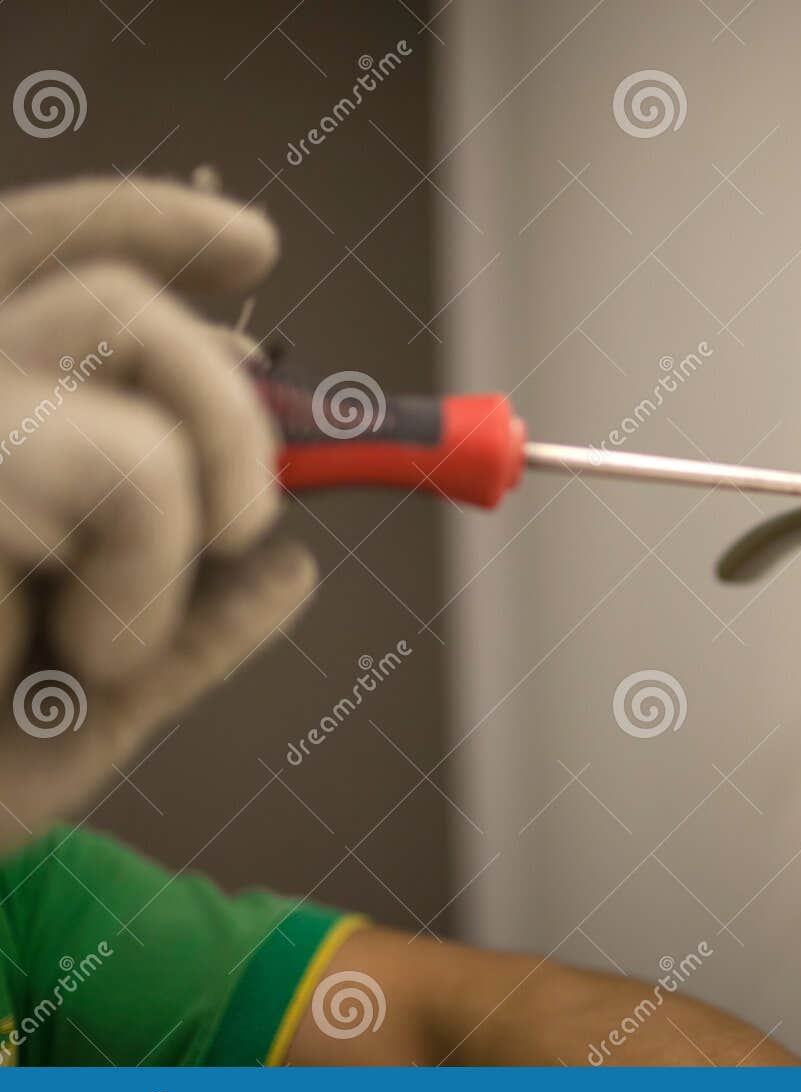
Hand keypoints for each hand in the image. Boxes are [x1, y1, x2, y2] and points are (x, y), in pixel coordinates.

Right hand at [0, 175, 315, 852]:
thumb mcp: (98, 689)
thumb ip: (191, 620)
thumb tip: (291, 567)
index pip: (41, 258)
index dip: (147, 226)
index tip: (251, 244)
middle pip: (116, 301)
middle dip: (230, 411)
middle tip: (249, 519)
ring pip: (140, 406)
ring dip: (175, 546)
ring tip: (107, 644)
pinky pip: (132, 472)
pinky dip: (145, 588)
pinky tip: (51, 661)